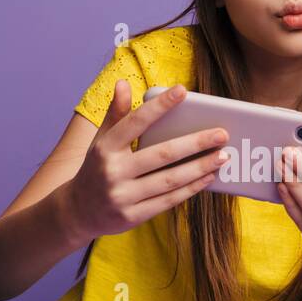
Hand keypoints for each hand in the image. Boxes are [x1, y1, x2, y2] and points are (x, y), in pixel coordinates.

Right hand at [66, 80, 228, 236]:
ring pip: (170, 180)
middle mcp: (113, 171)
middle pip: (162, 154)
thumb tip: (123, 83)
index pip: (136, 122)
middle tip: (222, 133)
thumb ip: (115, 114)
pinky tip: (208, 176)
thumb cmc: (97, 168)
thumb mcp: (101, 140)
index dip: (160, 105)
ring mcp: (123, 196)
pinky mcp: (133, 216)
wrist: (78, 211)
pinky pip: (168, 200)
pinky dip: (191, 188)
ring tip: (223, 156)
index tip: (183, 91)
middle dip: (195, 143)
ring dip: (200, 167)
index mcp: (106, 148)